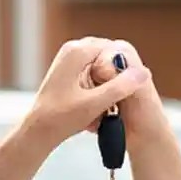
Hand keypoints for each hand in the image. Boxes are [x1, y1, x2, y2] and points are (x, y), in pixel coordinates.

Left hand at [31, 37, 150, 142]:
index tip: (125, 89)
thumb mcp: (94, 104)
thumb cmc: (60, 119)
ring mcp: (70, 58)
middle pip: (109, 55)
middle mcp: (73, 49)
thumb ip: (119, 87)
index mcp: (77, 51)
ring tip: (107, 103)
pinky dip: (100, 85)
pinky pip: (94, 71)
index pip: (114, 49)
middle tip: (118, 97)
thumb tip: (141, 72)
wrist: (39, 130)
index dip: (123, 69)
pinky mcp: (70, 69)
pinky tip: (98, 104)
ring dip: (108, 82)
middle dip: (116, 76)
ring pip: (102, 64)